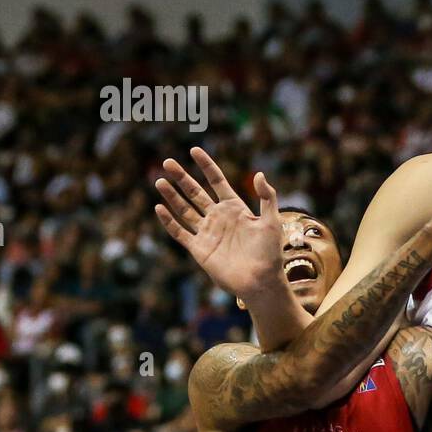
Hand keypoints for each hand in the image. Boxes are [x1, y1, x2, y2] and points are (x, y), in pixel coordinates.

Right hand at [154, 148, 282, 298]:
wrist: (260, 280)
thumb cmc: (270, 252)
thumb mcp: (271, 221)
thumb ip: (266, 197)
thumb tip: (258, 174)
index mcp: (235, 208)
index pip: (217, 182)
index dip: (206, 166)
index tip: (194, 150)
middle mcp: (219, 217)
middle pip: (196, 192)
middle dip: (182, 177)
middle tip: (168, 162)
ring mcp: (207, 232)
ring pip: (184, 209)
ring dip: (172, 196)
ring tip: (159, 181)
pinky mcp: (199, 248)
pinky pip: (180, 232)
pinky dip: (169, 221)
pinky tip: (159, 208)